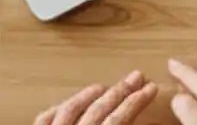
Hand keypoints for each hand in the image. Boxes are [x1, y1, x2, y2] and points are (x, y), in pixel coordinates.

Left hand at [34, 71, 157, 124]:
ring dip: (91, 95)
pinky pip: (45, 119)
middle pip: (98, 109)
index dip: (136, 102)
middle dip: (120, 91)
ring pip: (71, 109)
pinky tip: (68, 102)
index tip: (151, 89)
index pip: (118, 120)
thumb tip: (135, 117)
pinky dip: (58, 108)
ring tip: (105, 85)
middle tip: (137, 77)